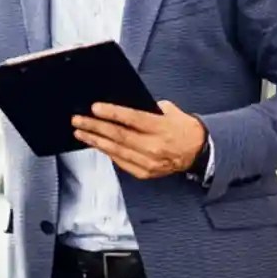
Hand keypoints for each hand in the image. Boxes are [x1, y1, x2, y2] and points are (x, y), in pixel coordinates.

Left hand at [71, 100, 205, 179]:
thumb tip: (121, 106)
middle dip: (95, 127)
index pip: (131, 119)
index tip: (94, 108)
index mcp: (161, 128)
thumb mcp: (168, 111)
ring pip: (116, 150)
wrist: (198, 151)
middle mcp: (154, 147)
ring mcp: (148, 162)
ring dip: (95, 141)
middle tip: (78, 120)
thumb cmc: (181, 128)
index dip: (111, 113)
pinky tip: (96, 144)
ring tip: (80, 132)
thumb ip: (147, 108)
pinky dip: (106, 152)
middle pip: (118, 135)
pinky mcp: (144, 172)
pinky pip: (120, 161)